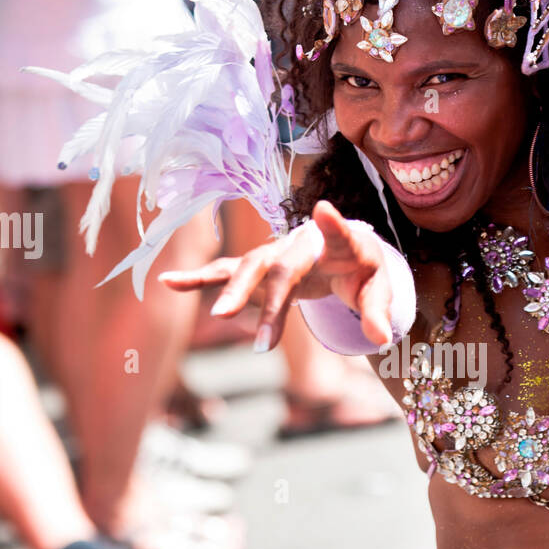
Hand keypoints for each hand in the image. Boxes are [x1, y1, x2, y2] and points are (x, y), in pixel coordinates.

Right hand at [158, 201, 394, 351]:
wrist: (342, 254)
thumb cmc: (361, 270)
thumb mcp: (378, 290)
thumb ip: (378, 312)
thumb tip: (380, 338)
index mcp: (339, 243)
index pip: (338, 233)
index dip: (332, 224)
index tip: (324, 210)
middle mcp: (300, 243)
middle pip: (282, 267)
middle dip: (268, 295)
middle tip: (251, 317)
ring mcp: (274, 254)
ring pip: (248, 269)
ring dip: (233, 292)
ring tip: (220, 316)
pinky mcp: (256, 268)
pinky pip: (224, 272)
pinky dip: (197, 278)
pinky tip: (168, 283)